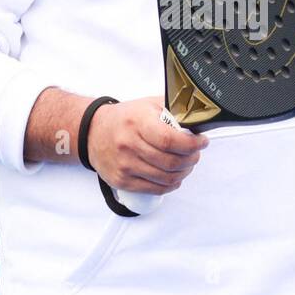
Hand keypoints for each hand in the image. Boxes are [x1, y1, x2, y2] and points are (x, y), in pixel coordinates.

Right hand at [87, 96, 207, 194]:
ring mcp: (124, 166)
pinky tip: (174, 177)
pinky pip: (154, 189)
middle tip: (195, 154)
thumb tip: (198, 117)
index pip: (170, 140)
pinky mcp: (122, 181)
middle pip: (171, 162)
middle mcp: (129, 145)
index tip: (202, 142)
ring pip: (165, 178)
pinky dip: (170, 185)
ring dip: (183, 173)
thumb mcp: (148, 105)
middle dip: (191, 159)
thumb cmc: (125, 118)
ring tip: (186, 164)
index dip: (191, 145)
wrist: (92, 132)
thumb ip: (173, 108)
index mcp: (138, 123)